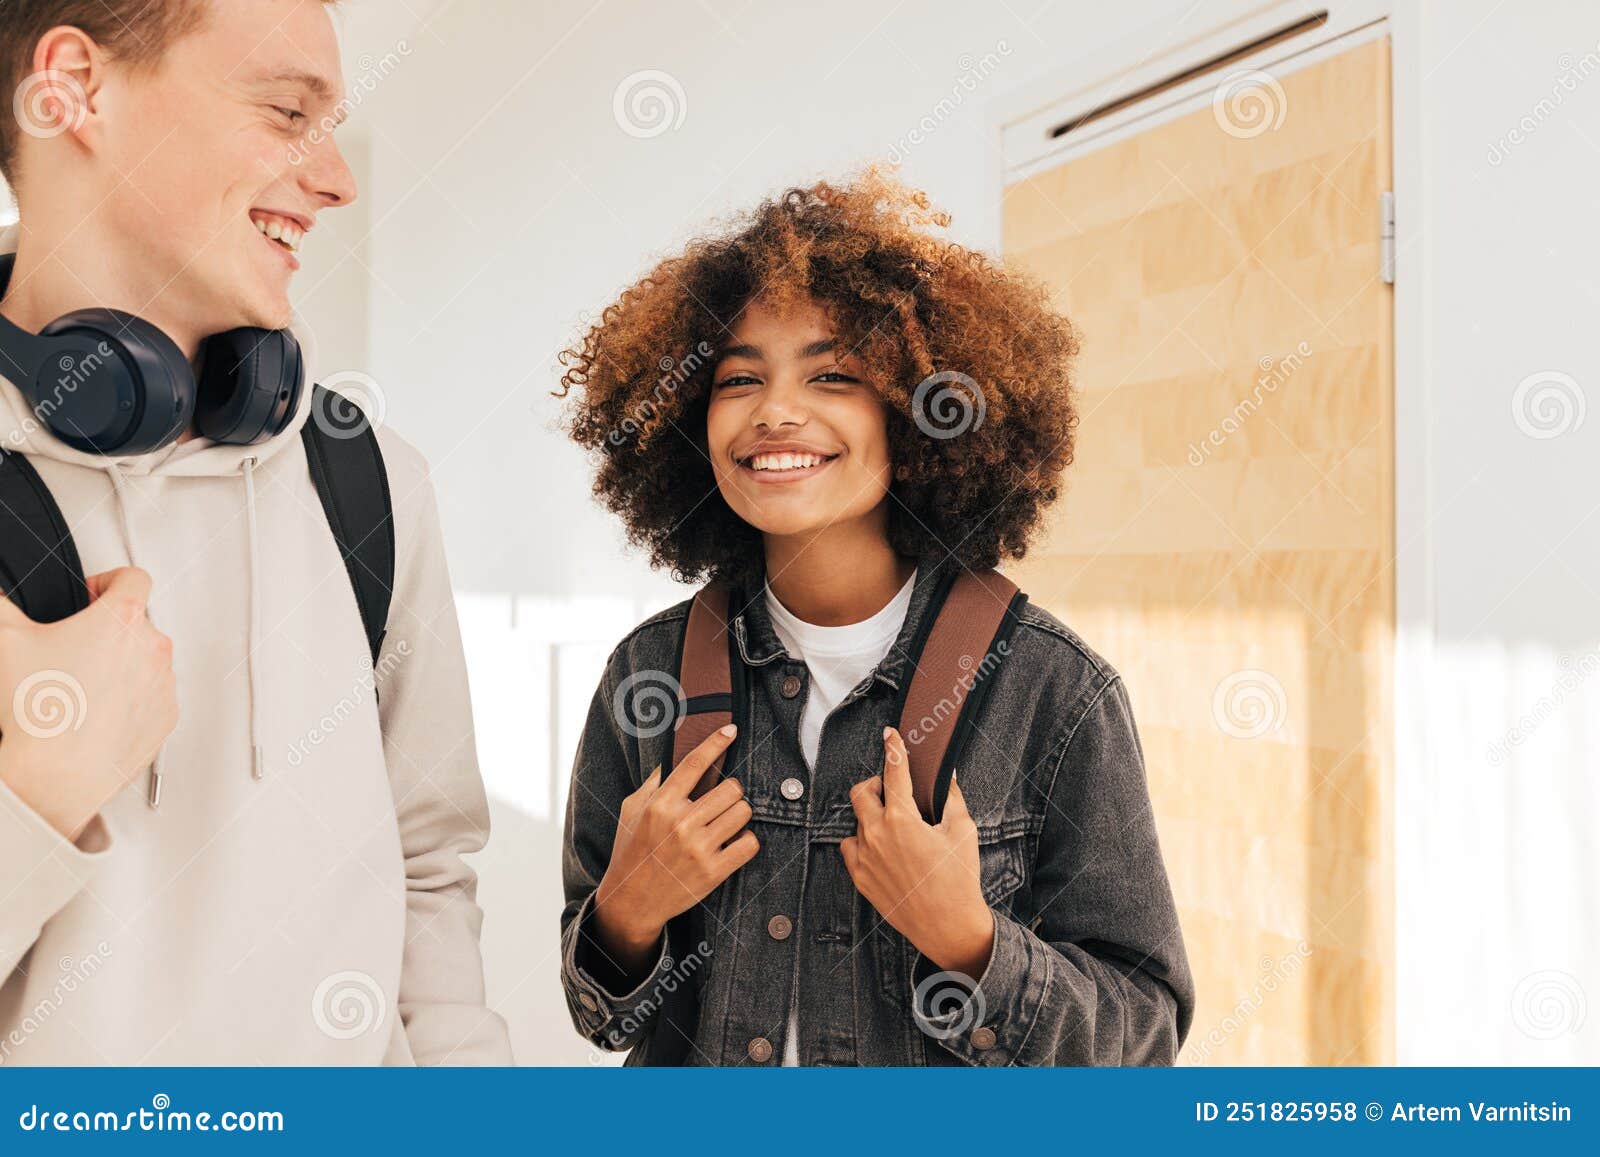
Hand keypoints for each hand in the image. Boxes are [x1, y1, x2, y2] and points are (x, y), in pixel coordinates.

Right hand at [0, 567, 177, 841]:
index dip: (107, 582)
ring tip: (83, 685)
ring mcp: (164, 683)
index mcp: (122, 619)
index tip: (91, 598)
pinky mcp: (167, 716)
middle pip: (138, 623)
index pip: (133, 578)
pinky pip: (154, 696)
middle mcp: (153, 648)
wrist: (57, 772)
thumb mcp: (6, 639)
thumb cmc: (40, 710)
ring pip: (147, 661)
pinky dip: (133, 698)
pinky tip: (98, 710)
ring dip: (123, 664)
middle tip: (74, 649)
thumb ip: (2, 604)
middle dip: (108, 630)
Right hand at [591, 724, 757, 975]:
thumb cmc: (631, 851)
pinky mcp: (714, 872)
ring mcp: (699, 848)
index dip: (716, 742)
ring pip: (743, 812)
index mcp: (660, 804)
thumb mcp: (631, 810)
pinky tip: (732, 842)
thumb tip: (675, 756)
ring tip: (725, 822)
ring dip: (738, 814)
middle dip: (730, 791)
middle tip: (721, 801)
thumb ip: (654, 783)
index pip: (695, 763)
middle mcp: (681, 823)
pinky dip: (746, 840)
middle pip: (731, 788)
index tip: (731, 730)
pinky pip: (750, 843)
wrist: (631, 900)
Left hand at [841, 726, 994, 980]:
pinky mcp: (860, 878)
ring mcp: (864, 858)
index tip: (890, 734)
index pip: (894, 772)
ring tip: (893, 828)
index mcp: (903, 820)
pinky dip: (862, 842)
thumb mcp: (963, 832)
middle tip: (892, 791)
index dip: (893, 748)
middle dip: (876, 785)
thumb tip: (948, 776)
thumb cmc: (959, 881)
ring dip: (870, 817)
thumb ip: (951, 798)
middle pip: (861, 792)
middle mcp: (877, 836)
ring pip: (855, 821)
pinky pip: (849, 848)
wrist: (948, 927)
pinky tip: (883, 848)